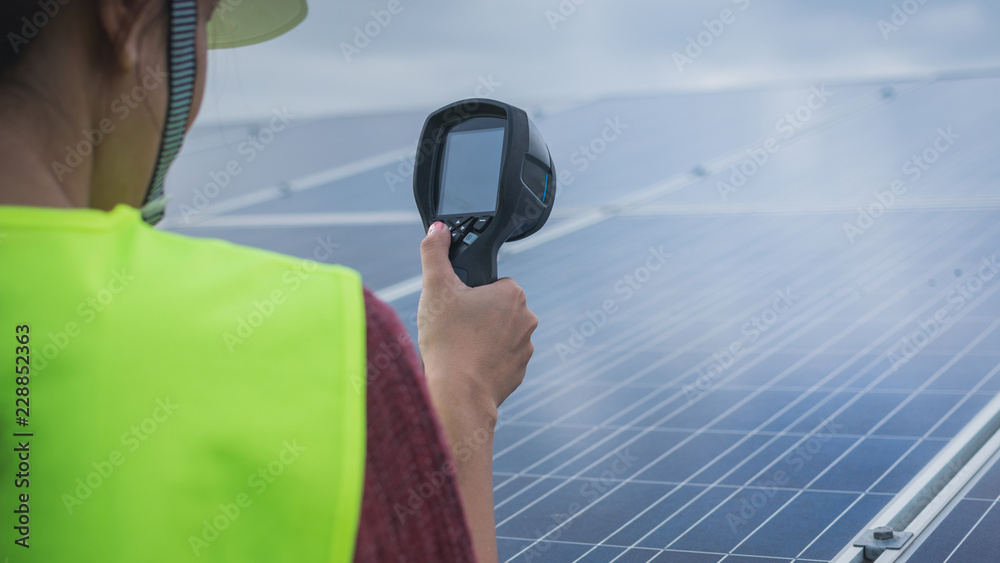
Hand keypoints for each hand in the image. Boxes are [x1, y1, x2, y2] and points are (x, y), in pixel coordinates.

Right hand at [417, 221, 536, 562]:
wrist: (458, 393)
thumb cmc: (448, 338)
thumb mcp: (435, 287)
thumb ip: (435, 252)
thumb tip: (438, 228)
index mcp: (513, 294)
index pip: (492, 283)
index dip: (470, 292)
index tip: (454, 305)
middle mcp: (527, 319)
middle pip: (495, 309)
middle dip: (476, 315)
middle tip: (452, 326)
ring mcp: (524, 349)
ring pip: (498, 335)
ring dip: (481, 339)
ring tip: (457, 349)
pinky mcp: (517, 374)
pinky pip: (499, 361)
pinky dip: (484, 362)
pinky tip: (465, 367)